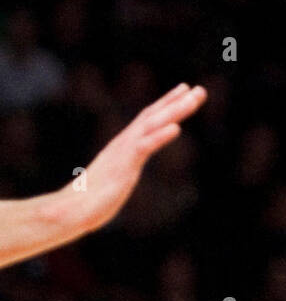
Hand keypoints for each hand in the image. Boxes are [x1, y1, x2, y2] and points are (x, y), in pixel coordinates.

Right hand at [70, 83, 206, 234]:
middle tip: (201, 89)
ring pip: (152, 125)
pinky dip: (160, 136)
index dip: (165, 105)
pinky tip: (176, 128)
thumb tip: (120, 176)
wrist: (70, 211)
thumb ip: (119, 175)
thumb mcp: (110, 184)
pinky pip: (144, 147)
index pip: (148, 120)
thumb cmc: (87, 202)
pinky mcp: (123, 167)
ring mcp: (123, 153)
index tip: (184, 92)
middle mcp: (124, 144)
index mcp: (123, 147)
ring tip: (194, 97)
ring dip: (174, 110)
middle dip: (177, 102)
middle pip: (154, 117)